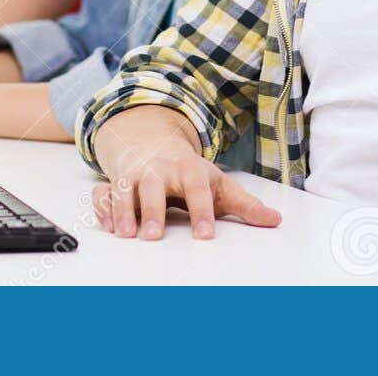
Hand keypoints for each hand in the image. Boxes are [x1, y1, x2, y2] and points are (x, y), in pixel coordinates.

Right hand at [91, 106, 281, 239]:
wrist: (152, 141)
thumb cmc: (188, 172)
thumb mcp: (218, 184)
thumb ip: (244, 205)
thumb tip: (275, 220)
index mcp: (188, 169)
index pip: (197, 187)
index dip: (202, 210)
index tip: (205, 235)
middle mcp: (159, 169)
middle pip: (154, 185)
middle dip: (152, 209)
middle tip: (154, 235)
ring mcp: (134, 174)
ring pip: (123, 187)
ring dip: (122, 209)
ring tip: (125, 234)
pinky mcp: (115, 181)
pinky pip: (103, 192)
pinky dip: (102, 206)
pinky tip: (106, 225)